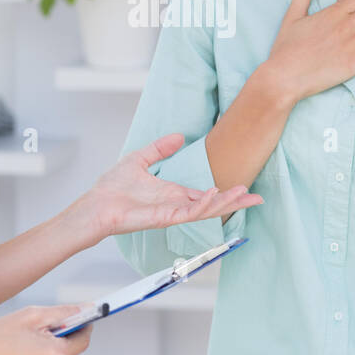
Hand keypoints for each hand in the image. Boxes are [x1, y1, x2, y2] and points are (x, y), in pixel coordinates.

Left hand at [82, 132, 263, 238]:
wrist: (96, 204)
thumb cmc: (112, 188)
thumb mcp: (140, 159)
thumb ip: (160, 149)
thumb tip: (179, 136)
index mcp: (173, 194)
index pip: (206, 194)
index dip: (226, 192)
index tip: (246, 189)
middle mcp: (176, 205)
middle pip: (213, 204)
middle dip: (235, 202)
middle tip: (258, 198)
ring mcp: (171, 213)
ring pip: (205, 210)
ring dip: (225, 202)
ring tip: (244, 194)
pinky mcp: (163, 218)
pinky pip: (188, 212)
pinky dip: (203, 203)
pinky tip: (215, 193)